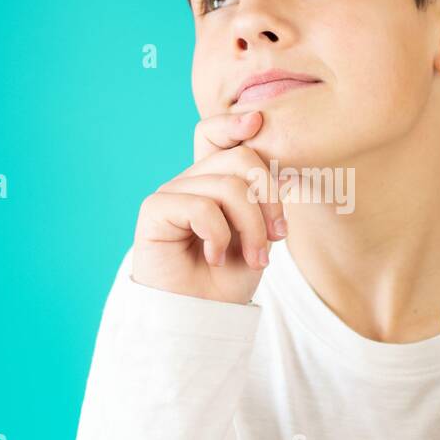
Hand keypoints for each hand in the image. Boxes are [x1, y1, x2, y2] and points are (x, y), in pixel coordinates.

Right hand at [131, 109, 287, 304]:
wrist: (201, 318)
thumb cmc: (227, 280)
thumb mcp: (259, 237)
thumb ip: (265, 202)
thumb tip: (285, 169)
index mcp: (213, 181)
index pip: (215, 133)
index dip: (234, 121)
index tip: (259, 121)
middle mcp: (191, 181)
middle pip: (239, 157)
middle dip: (269, 198)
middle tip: (277, 237)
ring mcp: (172, 193)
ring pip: (228, 185)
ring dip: (252, 227)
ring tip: (254, 258)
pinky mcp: (155, 211)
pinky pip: (201, 206)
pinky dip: (219, 236)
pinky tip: (214, 258)